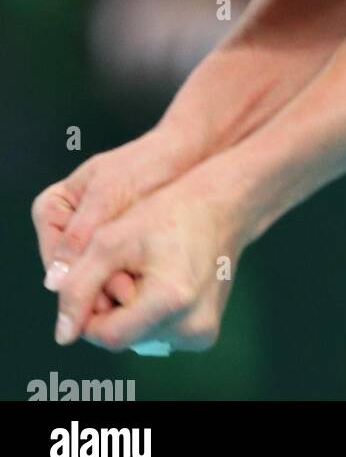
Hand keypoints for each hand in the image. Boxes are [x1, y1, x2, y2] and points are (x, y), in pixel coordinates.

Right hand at [32, 126, 197, 315]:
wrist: (183, 156)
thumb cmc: (144, 166)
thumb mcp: (108, 196)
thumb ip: (79, 236)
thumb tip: (52, 284)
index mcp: (52, 208)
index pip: (53, 258)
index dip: (74, 282)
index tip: (98, 299)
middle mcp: (65, 227)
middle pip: (72, 273)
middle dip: (96, 288)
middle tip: (124, 300)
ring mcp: (91, 238)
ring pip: (93, 277)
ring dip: (112, 289)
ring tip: (137, 296)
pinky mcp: (115, 247)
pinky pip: (112, 272)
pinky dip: (126, 281)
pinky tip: (144, 290)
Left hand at [50, 167, 241, 353]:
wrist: (224, 206)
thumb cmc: (171, 212)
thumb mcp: (112, 239)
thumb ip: (79, 286)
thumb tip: (64, 333)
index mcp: (172, 301)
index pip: (106, 334)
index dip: (90, 309)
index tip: (97, 276)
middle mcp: (192, 327)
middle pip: (123, 336)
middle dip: (111, 307)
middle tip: (123, 266)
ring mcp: (202, 333)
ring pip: (139, 335)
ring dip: (129, 310)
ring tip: (143, 270)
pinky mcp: (205, 332)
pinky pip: (159, 332)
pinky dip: (149, 312)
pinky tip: (159, 280)